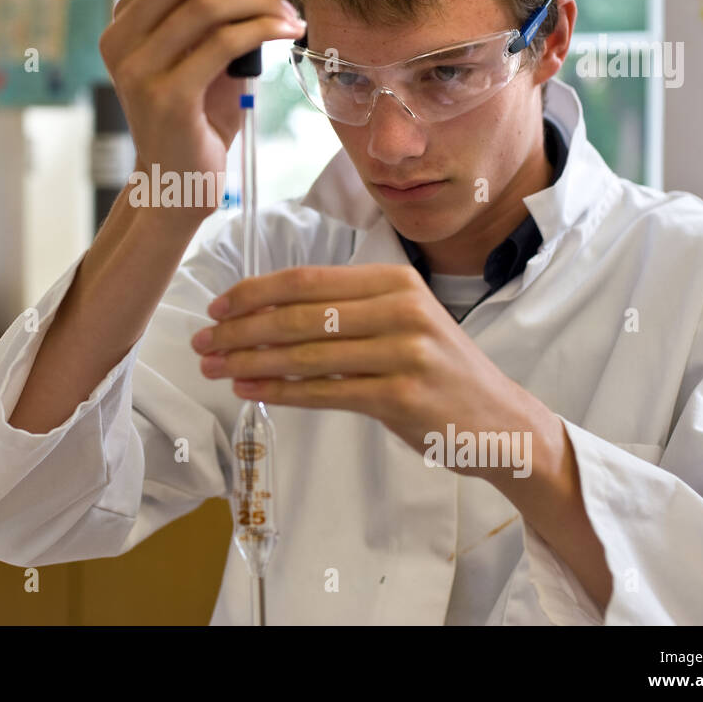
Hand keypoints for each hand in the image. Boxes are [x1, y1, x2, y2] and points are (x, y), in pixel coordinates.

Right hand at [98, 0, 304, 214]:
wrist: (178, 185)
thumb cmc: (195, 119)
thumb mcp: (199, 55)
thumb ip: (213, 14)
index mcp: (124, 24)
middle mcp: (121, 42)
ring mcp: (138, 71)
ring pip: (205, 4)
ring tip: (288, 9)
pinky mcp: (167, 99)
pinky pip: (222, 43)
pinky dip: (263, 28)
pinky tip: (287, 30)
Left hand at [190, 264, 560, 483]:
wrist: (499, 421)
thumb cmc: (438, 370)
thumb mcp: (401, 321)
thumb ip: (344, 311)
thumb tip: (263, 314)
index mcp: (395, 281)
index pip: (307, 280)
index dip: (254, 292)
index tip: (216, 306)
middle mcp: (401, 308)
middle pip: (300, 314)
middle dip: (241, 328)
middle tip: (203, 340)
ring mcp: (404, 352)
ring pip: (306, 354)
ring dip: (251, 361)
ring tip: (215, 367)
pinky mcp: (401, 396)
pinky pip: (324, 392)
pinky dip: (280, 392)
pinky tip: (250, 390)